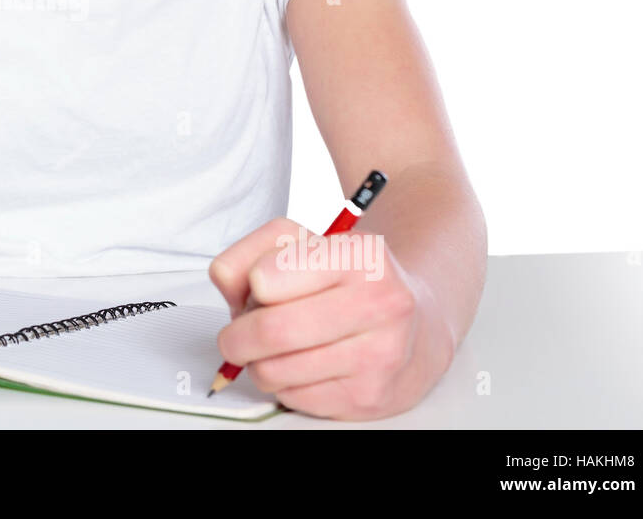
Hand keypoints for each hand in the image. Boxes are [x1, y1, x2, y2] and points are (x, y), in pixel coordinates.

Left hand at [208, 216, 456, 420]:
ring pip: (275, 371)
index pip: (269, 277)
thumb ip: (250, 251)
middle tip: (237, 334)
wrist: (415, 326)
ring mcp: (378, 355)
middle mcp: (379, 304)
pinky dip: (283, 384)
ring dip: (258, 362)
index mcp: (359, 255)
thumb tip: (227, 285)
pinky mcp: (368, 397)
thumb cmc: (345, 280)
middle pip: (271, 331)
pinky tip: (303, 366)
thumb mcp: (301, 244)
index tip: (257, 287)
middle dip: (237, 336)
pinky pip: (293, 398)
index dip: (251, 284)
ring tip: (275, 348)